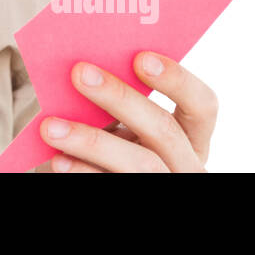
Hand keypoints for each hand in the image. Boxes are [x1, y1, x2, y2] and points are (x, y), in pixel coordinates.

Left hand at [35, 52, 216, 172]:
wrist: (102, 174)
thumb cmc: (116, 145)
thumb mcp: (129, 126)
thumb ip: (121, 101)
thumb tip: (87, 67)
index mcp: (191, 135)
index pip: (203, 105)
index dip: (177, 79)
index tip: (141, 57)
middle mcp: (186, 163)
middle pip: (164, 129)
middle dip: (120, 97)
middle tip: (79, 73)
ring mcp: (165, 183)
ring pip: (140, 164)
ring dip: (91, 141)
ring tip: (51, 127)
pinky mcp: (137, 197)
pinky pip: (113, 184)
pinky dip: (83, 171)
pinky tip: (58, 159)